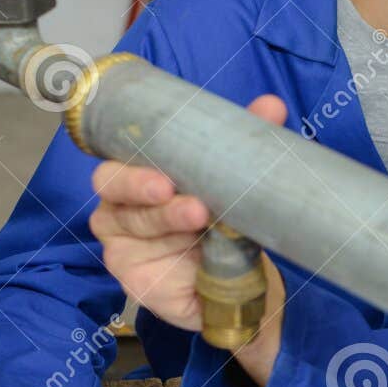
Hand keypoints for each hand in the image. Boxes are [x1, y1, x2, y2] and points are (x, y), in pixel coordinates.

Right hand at [89, 94, 287, 383]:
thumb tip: (271, 106)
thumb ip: (243, 143)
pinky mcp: (135, 281)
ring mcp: (123, 245)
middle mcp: (120, 206)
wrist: (241, 279)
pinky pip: (148, 268)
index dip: (134, 154)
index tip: (163, 156)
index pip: (118, 155)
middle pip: (116, 189)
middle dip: (142, 185)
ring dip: (168, 220)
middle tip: (172, 187)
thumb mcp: (230, 182)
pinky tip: (195, 261)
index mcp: (134, 173)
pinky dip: (173, 262)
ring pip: (137, 226)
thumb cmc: (222, 220)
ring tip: (201, 217)